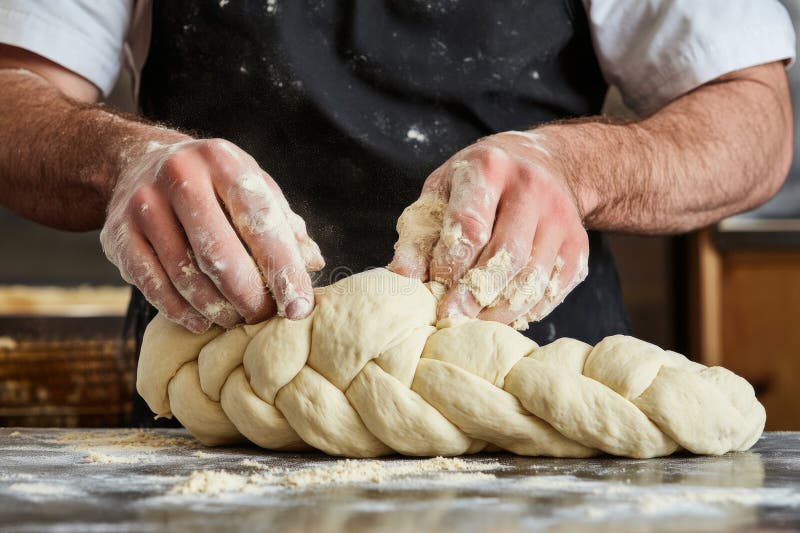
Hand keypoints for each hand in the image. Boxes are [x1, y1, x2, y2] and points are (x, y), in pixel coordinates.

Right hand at [100, 136, 323, 332]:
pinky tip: (202, 320)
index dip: (283, 269)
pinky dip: (180, 310)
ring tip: (237, 321)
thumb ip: (284, 224)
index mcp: (223, 161)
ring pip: (184, 274)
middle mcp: (179, 176)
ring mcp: (143, 204)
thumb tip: (314, 263)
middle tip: (265, 319)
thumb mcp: (251, 187)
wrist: (138, 161)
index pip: (260, 221)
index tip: (299, 307)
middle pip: (219, 253)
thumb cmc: (213, 183)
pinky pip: (151, 283)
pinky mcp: (117, 233)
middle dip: (249, 296)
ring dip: (216, 308)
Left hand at [389, 130, 588, 329]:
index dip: (450, 265)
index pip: (471, 225)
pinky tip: (502, 315)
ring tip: (474, 325)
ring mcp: (561, 217)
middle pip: (506, 255)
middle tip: (451, 321)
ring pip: (533, 278)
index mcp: (490, 167)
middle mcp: (532, 188)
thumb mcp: (440, 193)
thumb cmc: (477, 184)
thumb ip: (418, 237)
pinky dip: (527, 310)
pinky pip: (553, 289)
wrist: (544, 164)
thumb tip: (398, 280)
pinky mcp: (579, 244)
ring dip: (500, 310)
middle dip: (475, 295)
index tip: (434, 292)